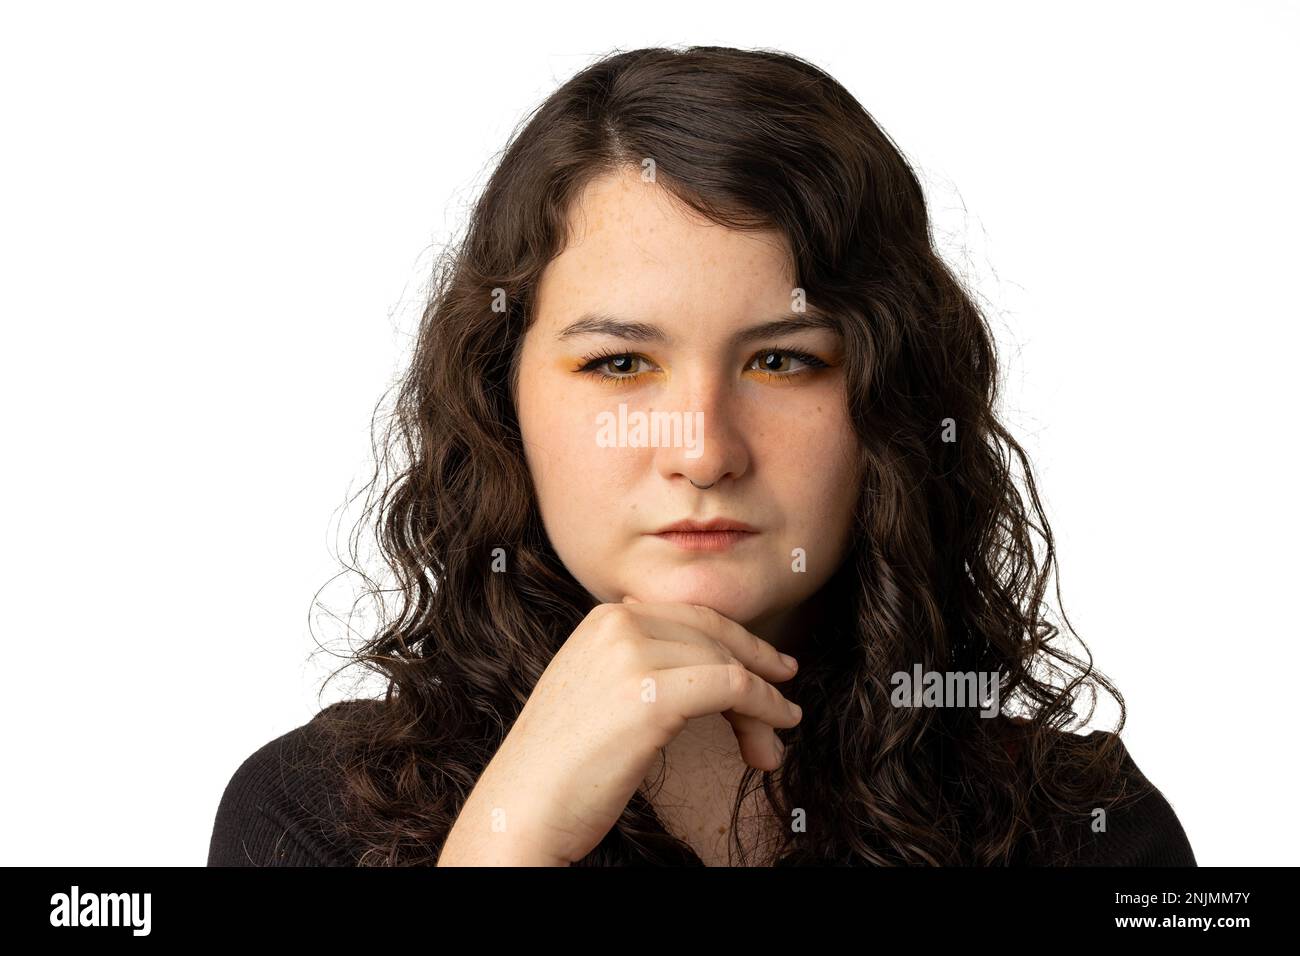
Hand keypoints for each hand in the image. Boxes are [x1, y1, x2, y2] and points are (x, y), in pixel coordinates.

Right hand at [436, 598, 800, 864]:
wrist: (521, 808)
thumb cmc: (561, 767)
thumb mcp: (598, 692)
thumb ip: (640, 665)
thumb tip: (709, 666)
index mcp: (603, 618)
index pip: (691, 617)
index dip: (738, 642)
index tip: (769, 667)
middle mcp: (617, 623)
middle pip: (715, 635)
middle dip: (758, 669)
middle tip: (785, 703)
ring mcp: (632, 655)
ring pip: (729, 663)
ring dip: (763, 704)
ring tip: (773, 742)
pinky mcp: (652, 696)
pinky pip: (733, 687)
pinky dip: (764, 709)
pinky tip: (775, 732)